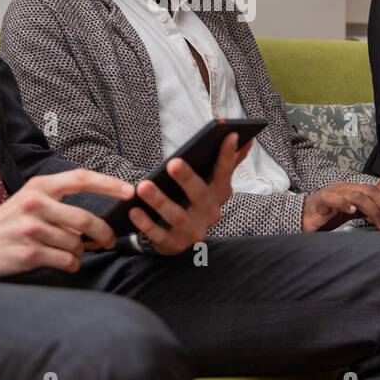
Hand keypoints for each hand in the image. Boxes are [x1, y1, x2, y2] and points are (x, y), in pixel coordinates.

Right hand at [0, 169, 129, 276]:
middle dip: (103, 234)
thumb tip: (93, 222)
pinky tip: (63, 262)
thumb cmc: (6, 222)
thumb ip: (59, 205)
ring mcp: (32, 229)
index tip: (130, 191)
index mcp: (40, 187)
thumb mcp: (29, 201)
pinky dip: (71, 264)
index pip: (81, 178)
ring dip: (80, 252)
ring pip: (76, 244)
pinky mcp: (29, 253)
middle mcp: (36, 204)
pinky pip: (66, 261)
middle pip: (86, 219)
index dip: (109, 185)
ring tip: (69, 253)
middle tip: (107, 240)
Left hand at [127, 133, 252, 254]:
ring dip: (160, 201)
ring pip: (177, 216)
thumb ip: (227, 162)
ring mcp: (192, 231)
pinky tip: (134, 210)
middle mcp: (210, 213)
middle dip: (187, 179)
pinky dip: (146, 223)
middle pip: (200, 195)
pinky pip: (158, 234)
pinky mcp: (173, 244)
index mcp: (219, 193)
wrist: (179, 235)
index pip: (225, 172)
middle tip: (172, 163)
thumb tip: (245, 140)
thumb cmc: (193, 199)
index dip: (228, 155)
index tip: (229, 134)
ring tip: (143, 186)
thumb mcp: (211, 182)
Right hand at [302, 173, 379, 232]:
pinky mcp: (320, 202)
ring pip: (357, 195)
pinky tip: (353, 211)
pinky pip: (333, 199)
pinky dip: (345, 204)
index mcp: (353, 190)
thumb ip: (368, 211)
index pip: (376, 190)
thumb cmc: (326, 218)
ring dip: (372, 209)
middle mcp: (344, 189)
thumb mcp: (351, 215)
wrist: (300, 218)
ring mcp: (332, 194)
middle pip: (370, 190)